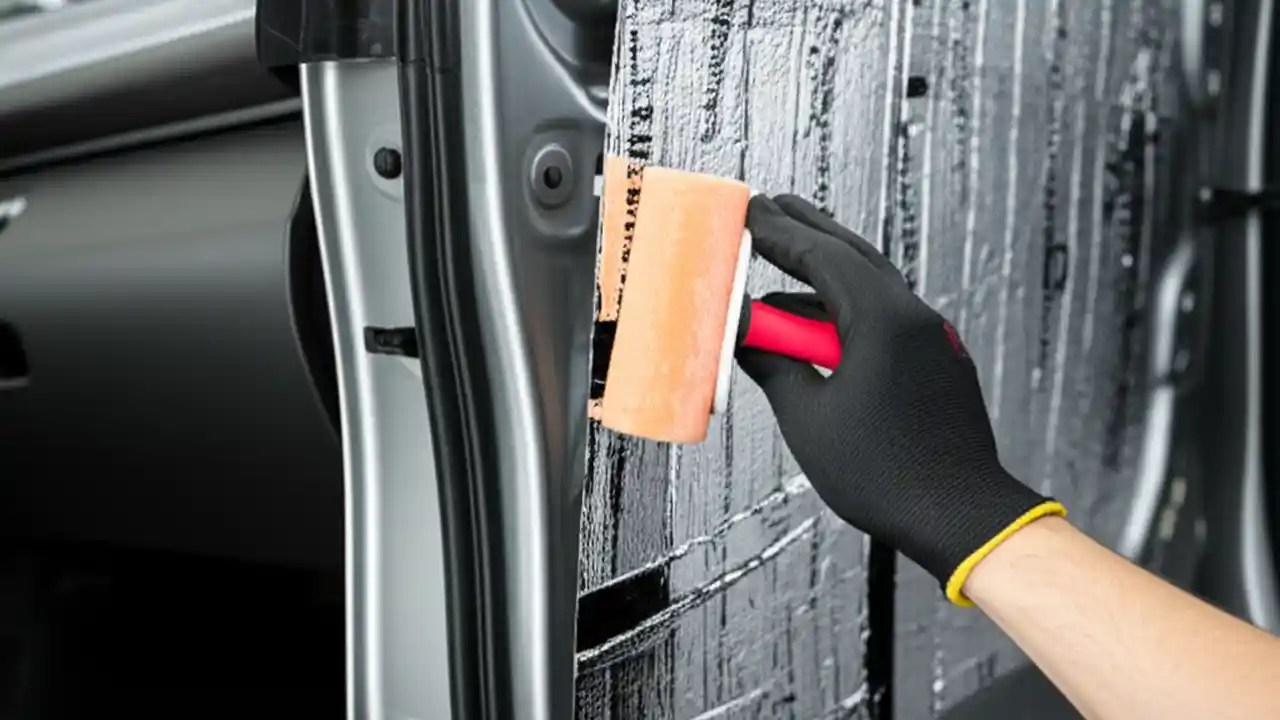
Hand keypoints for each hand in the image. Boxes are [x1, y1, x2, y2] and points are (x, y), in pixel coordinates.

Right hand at [737, 194, 1063, 604]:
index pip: (821, 256)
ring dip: (824, 273)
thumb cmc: (887, 475)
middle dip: (808, 231)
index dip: (778, 233)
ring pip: (870, 286)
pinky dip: (844, 310)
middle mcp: (912, 317)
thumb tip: (741, 336)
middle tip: (771, 207)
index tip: (747, 212)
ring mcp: (929, 338)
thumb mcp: (809, 419)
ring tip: (781, 266)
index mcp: (881, 321)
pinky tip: (814, 327)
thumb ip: (772, 366)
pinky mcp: (935, 361)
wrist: (963, 516)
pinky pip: (882, 319)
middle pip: (853, 255)